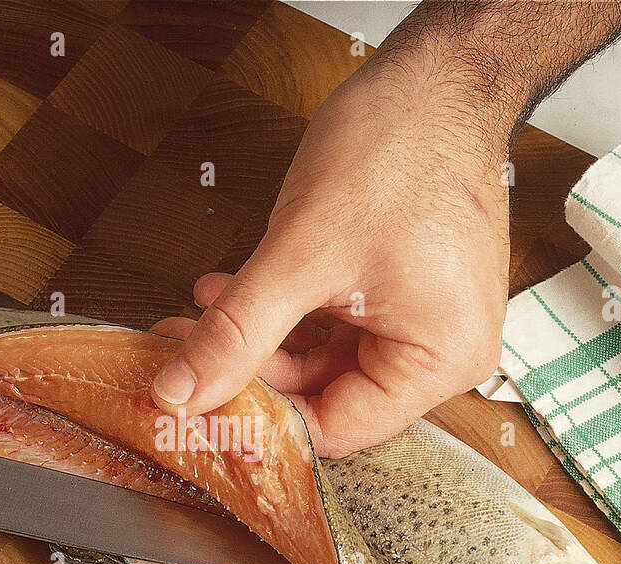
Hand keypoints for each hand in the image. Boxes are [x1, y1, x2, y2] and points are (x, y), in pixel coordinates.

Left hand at [150, 63, 510, 457]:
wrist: (438, 77)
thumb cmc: (398, 149)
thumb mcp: (301, 252)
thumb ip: (236, 331)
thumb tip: (180, 393)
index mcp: (438, 360)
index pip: (335, 429)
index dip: (259, 419)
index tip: (195, 405)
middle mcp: (440, 352)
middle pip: (325, 397)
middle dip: (248, 371)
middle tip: (182, 350)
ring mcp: (424, 321)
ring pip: (320, 360)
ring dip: (256, 337)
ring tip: (200, 310)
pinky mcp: (403, 294)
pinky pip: (333, 323)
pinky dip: (282, 311)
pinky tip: (232, 290)